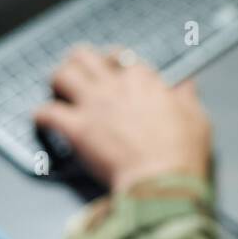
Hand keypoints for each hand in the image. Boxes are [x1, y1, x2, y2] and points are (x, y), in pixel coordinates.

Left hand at [33, 46, 210, 192]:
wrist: (162, 181)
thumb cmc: (182, 152)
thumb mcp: (197, 117)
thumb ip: (186, 96)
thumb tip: (186, 84)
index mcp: (144, 80)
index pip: (124, 58)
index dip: (117, 64)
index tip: (117, 73)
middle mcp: (115, 85)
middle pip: (85, 56)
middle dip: (80, 63)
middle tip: (80, 75)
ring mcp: (93, 105)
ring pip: (62, 74)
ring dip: (57, 81)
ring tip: (58, 91)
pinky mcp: (76, 129)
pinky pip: (45, 112)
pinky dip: (40, 116)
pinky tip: (43, 123)